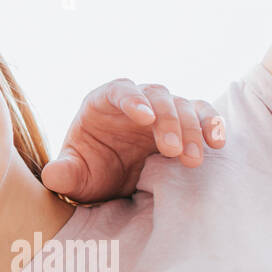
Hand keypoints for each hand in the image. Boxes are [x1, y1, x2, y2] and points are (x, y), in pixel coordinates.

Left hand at [41, 79, 226, 203]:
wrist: (113, 182)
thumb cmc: (90, 171)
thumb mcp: (74, 176)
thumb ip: (64, 173)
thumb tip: (53, 176)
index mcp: (102, 102)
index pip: (118, 90)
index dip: (132, 99)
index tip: (144, 117)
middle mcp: (135, 100)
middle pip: (157, 96)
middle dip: (167, 121)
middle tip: (171, 151)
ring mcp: (162, 110)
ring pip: (183, 105)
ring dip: (191, 129)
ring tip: (192, 160)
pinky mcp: (184, 123)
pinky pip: (203, 115)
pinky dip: (212, 125)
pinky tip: (218, 143)